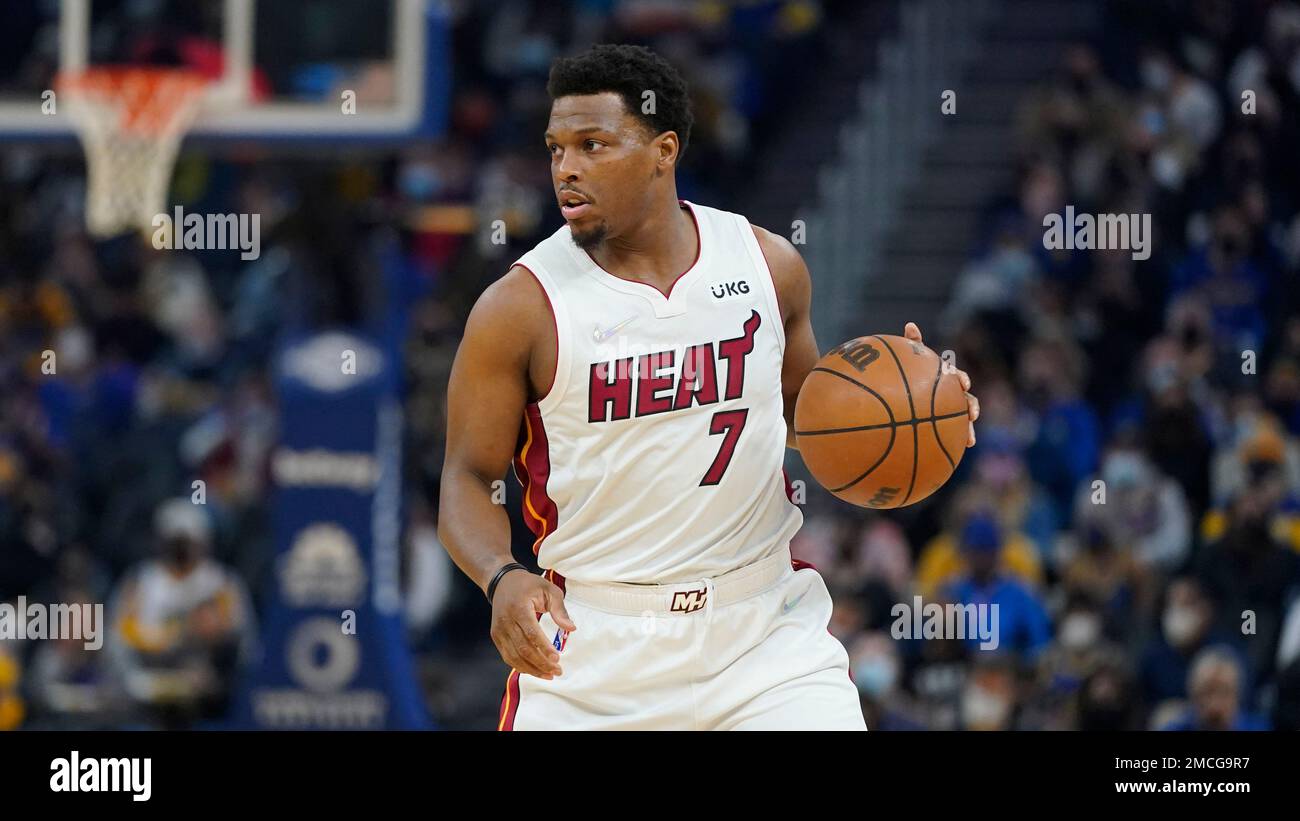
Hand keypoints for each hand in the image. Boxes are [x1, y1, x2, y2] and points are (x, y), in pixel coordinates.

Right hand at [489, 568, 576, 679]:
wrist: (502, 582)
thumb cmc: (528, 585)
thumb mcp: (548, 589)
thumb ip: (559, 609)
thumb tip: (571, 628)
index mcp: (519, 608)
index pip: (531, 633)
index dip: (544, 648)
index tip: (557, 658)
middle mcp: (506, 621)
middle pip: (523, 649)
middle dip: (541, 663)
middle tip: (557, 670)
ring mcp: (499, 630)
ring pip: (514, 657)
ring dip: (532, 669)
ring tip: (549, 675)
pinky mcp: (496, 637)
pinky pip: (508, 656)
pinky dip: (521, 666)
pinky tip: (535, 670)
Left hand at [904, 322, 979, 445]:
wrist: (904, 398)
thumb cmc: (907, 375)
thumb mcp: (907, 362)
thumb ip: (913, 346)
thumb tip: (911, 323)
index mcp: (942, 376)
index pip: (953, 375)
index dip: (958, 379)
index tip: (962, 384)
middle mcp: (951, 392)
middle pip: (964, 398)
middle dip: (970, 405)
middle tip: (970, 412)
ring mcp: (952, 408)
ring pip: (963, 418)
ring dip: (969, 429)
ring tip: (970, 437)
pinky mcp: (949, 423)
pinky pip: (957, 432)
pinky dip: (963, 438)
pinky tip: (965, 447)